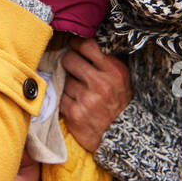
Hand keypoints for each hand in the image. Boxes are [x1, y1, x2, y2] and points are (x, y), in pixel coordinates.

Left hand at [60, 36, 131, 153]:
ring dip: (68, 83)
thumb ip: (104, 61)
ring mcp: (87, 99)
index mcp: (114, 71)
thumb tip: (81, 43)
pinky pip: (60, 96)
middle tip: (74, 69)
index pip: (87, 45)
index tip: (74, 47)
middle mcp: (101, 84)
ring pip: (64, 78)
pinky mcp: (75, 113)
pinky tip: (75, 103)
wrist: (122, 137)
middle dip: (69, 63)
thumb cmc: (119, 103)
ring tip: (80, 91)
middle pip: (69, 59)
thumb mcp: (121, 78)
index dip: (76, 44)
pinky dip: (65, 99)